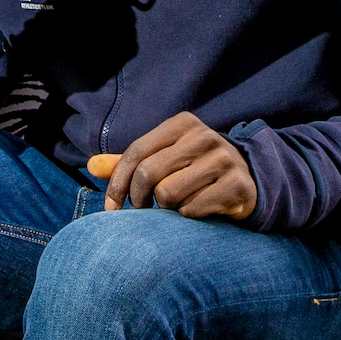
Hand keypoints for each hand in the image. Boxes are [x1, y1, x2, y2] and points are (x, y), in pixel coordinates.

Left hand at [88, 113, 259, 219]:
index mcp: (182, 124)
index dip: (117, 184)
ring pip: (169, 194)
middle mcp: (204, 136)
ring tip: (177, 205)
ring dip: (166, 208)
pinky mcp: (237, 185)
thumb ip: (130, 163)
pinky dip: (188, 215)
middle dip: (140, 199)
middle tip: (144, 209)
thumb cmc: (195, 170)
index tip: (111, 209)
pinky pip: (192, 209)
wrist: (249, 180)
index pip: (136, 153)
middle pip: (149, 174)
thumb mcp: (165, 159)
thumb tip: (91, 165)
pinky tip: (198, 210)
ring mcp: (224, 159)